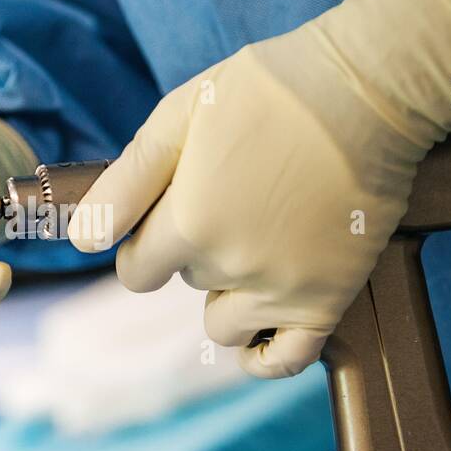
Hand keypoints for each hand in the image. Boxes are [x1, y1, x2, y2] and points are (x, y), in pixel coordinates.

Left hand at [70, 0, 450, 377]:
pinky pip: (283, 360)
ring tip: (259, 244)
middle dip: (195, 252)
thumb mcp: (179, 116)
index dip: (146, 243)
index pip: (137, 271)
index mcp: (189, 222)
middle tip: (235, 200)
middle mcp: (231, 266)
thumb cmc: (268, 91)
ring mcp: (282, 290)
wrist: (369, 90)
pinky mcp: (328, 300)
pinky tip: (262, 327)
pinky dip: (265, 354)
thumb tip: (82, 240)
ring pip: (225, 324)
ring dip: (229, 295)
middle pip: (187, 285)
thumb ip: (125, 182)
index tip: (170, 214)